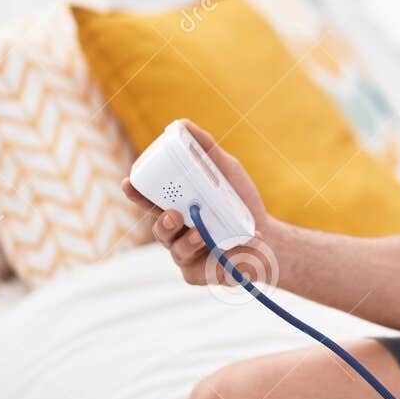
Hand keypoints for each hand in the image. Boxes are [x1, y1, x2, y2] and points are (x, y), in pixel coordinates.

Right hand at [123, 120, 275, 286]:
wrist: (270, 238)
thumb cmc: (241, 204)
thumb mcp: (226, 171)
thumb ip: (205, 149)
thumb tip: (181, 124)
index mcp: (177, 207)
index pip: (150, 200)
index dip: (136, 193)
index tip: (129, 183)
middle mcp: (176, 232)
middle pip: (159, 229)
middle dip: (164, 223)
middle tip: (175, 215)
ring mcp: (187, 256)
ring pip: (177, 252)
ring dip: (189, 243)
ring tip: (205, 234)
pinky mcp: (201, 275)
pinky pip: (202, 271)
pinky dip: (220, 261)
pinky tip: (231, 252)